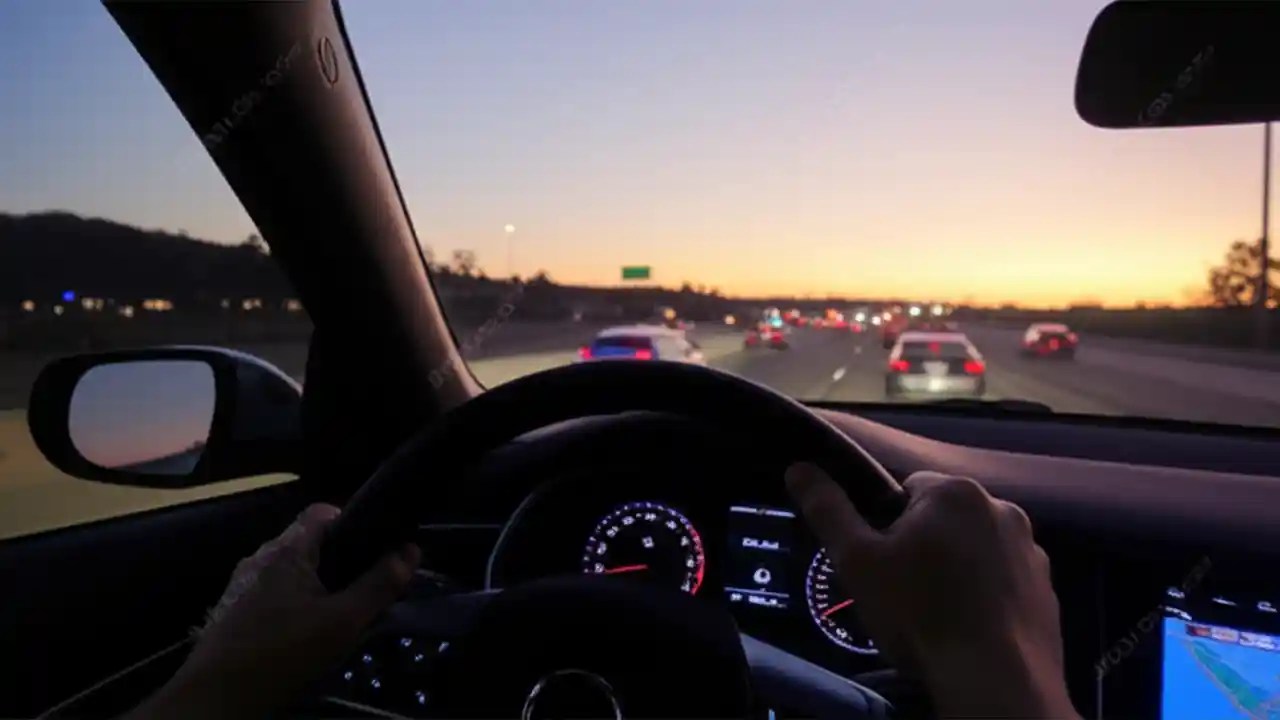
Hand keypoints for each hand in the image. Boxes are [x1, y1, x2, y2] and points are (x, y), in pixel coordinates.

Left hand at [125, 504, 419, 719]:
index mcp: (286, 550)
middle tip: (365, 587)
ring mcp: (242, 585)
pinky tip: (304, 634)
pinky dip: (294, 604)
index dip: (352, 521)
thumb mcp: (343, 621)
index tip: (375, 548)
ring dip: (316, 585)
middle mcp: (260, 558)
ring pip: (290, 572)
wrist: (217, 697)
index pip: (321, 512)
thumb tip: (411, 551)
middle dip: (339, 560)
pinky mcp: (232, 612)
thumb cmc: (284, 650)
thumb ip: (379, 585)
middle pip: (308, 544)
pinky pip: (273, 594)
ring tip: (339, 613)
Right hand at [786, 465, 1078, 718]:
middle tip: (905, 593)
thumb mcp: (857, 561)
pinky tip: (971, 629)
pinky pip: (1006, 583)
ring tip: (939, 615)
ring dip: (959, 571)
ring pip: (977, 551)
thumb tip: (799, 468)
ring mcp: (1031, 551)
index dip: (887, 527)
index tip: (883, 564)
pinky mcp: (1048, 590)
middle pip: (945, 520)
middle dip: (925, 547)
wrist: (994, 680)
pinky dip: (988, 598)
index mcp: (955, 492)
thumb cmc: (919, 613)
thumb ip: (828, 510)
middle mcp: (1002, 509)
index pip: (907, 491)